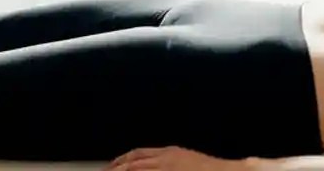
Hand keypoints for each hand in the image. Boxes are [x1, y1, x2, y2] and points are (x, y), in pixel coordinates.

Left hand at [105, 146, 245, 170]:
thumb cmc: (211, 170)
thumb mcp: (188, 162)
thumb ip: (172, 164)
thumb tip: (159, 167)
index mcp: (170, 153)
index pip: (138, 154)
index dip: (121, 160)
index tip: (112, 167)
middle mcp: (165, 158)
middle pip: (132, 161)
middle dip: (115, 167)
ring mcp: (166, 167)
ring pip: (135, 168)